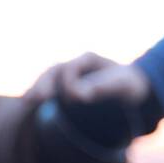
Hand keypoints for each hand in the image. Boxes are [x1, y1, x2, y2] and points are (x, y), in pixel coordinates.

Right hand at [26, 52, 151, 104]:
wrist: (135, 87)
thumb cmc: (129, 85)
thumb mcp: (122, 85)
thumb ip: (101, 87)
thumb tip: (77, 95)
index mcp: (89, 59)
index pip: (72, 67)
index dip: (69, 81)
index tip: (75, 97)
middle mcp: (76, 65)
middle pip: (54, 71)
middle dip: (44, 83)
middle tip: (38, 98)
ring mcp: (69, 74)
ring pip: (48, 78)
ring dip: (38, 89)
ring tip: (28, 102)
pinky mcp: (65, 86)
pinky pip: (47, 87)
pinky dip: (38, 94)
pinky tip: (30, 103)